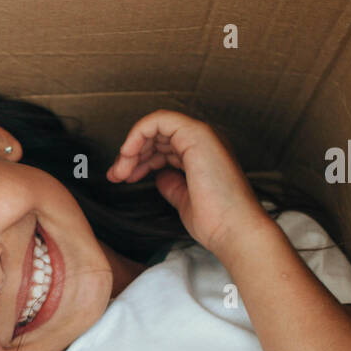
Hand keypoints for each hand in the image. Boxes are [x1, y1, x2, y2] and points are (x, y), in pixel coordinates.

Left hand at [106, 110, 269, 259]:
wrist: (234, 230)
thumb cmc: (216, 221)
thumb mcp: (184, 200)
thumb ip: (171, 184)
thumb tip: (159, 176)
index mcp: (202, 154)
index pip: (164, 146)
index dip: (140, 158)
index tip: (124, 177)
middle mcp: (203, 141)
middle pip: (157, 135)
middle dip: (131, 153)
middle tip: (116, 175)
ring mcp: (201, 135)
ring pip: (156, 126)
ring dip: (132, 147)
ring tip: (120, 172)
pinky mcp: (196, 135)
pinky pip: (160, 120)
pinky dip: (139, 133)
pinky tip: (129, 154)